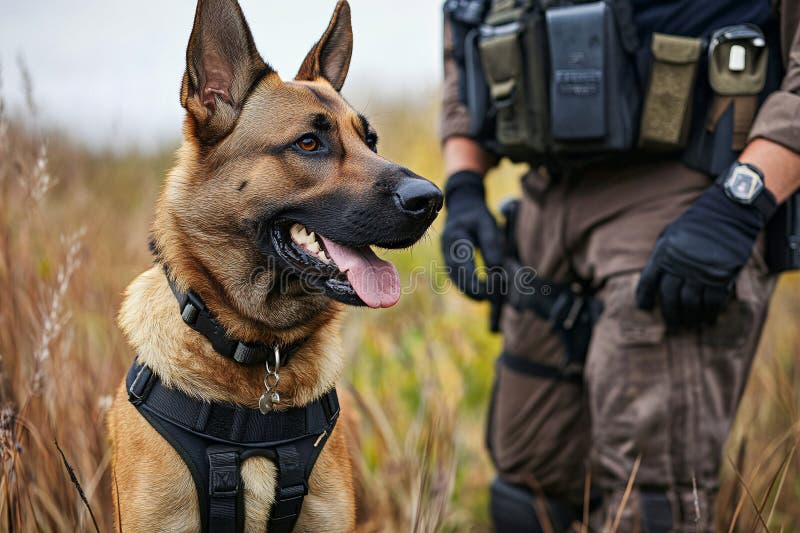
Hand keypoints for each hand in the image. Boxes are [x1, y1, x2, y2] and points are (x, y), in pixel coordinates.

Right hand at [441, 170, 502, 299]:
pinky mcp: (448, 259)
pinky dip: (465, 286)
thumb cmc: (478, 215)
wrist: (462, 206)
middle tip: (487, 298)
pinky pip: (454, 275)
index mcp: (455, 236)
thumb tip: (496, 269)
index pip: (463, 260)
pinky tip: (477, 294)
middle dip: (470, 287)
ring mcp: (444, 253)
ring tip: (483, 299)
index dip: (474, 276)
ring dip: (467, 290)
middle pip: (456, 271)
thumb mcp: (488, 224)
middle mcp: (446, 246)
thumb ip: (491, 244)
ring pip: (453, 276)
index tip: (488, 288)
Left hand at [636, 181, 774, 326]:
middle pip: (669, 297)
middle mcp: (680, 265)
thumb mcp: (670, 234)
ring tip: (690, 324)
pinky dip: (710, 313)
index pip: (648, 282)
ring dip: (690, 317)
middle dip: (670, 314)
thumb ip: (661, 255)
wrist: (729, 212)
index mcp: (663, 254)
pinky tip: (708, 319)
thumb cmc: (697, 224)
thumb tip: (654, 278)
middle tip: (672, 325)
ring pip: (690, 303)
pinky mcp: (721, 275)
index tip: (643, 307)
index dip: (644, 297)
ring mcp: (701, 271)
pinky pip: (713, 301)